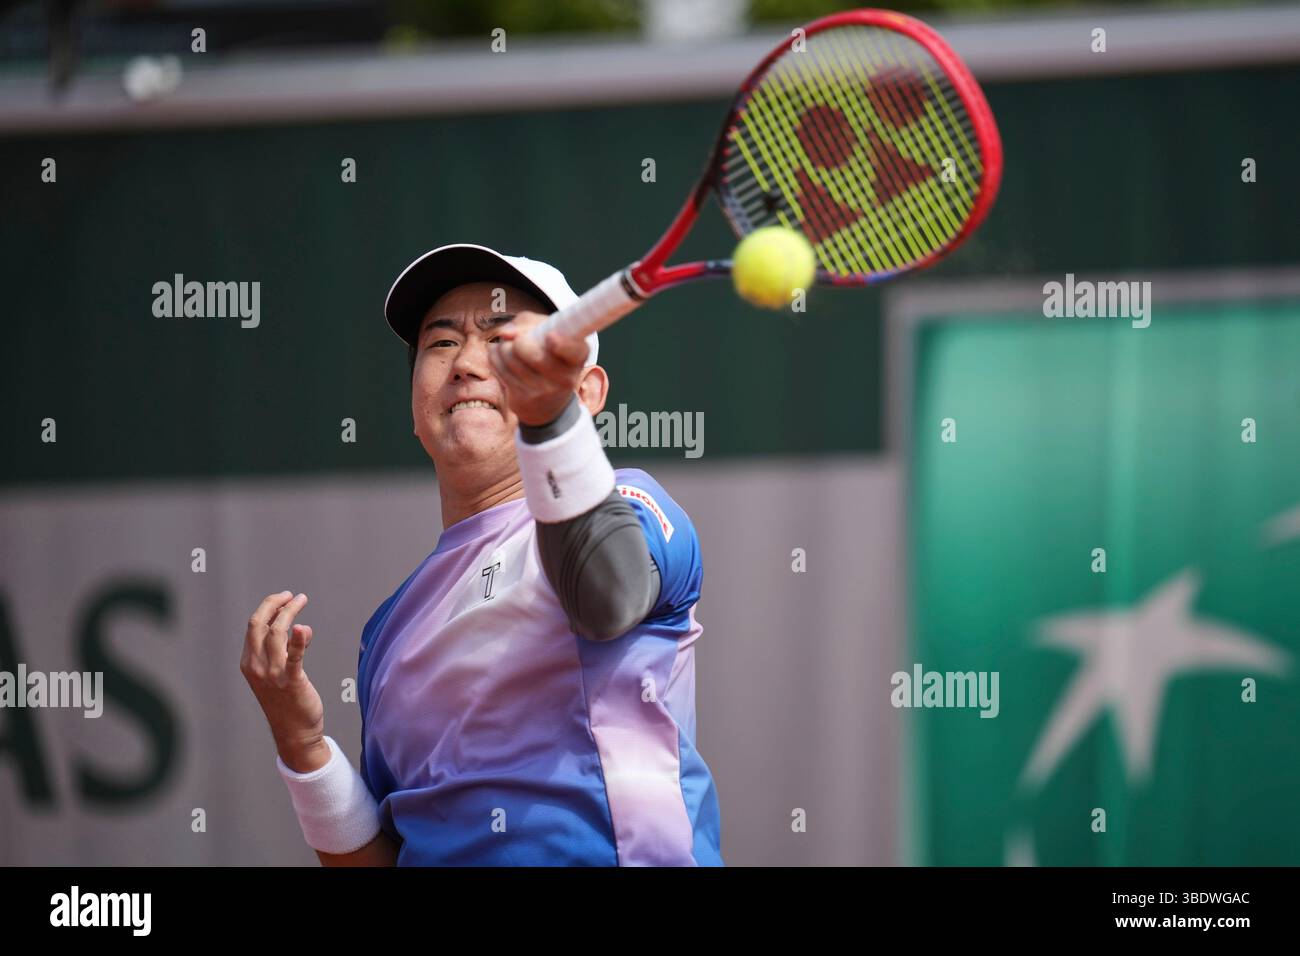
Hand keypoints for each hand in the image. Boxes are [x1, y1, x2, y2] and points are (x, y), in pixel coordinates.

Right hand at [239, 591, 328, 772]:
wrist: (295, 732)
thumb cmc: (288, 700)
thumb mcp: (278, 672)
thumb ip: (285, 650)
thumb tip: (299, 629)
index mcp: (249, 662)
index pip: (254, 626)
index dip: (269, 607)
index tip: (284, 598)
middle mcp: (256, 666)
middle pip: (259, 624)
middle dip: (274, 604)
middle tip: (293, 596)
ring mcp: (272, 674)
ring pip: (276, 633)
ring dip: (289, 612)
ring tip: (302, 600)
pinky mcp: (292, 681)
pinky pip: (294, 656)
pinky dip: (299, 640)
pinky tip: (304, 628)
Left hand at [488, 311, 590, 426]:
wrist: (547, 399)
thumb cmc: (547, 352)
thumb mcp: (546, 331)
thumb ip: (527, 323)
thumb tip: (505, 333)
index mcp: (578, 355)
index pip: (572, 350)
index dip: (560, 344)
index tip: (551, 337)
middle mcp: (565, 377)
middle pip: (532, 353)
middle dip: (518, 340)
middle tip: (519, 340)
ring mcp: (544, 392)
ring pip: (509, 357)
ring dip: (503, 346)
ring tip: (509, 347)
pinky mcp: (523, 399)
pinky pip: (498, 368)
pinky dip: (495, 357)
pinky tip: (502, 358)